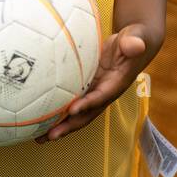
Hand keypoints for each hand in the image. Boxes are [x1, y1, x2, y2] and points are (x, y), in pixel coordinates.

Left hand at [39, 24, 149, 141]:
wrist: (134, 44)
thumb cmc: (135, 39)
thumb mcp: (136, 38)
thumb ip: (134, 42)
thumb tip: (136, 45)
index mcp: (117, 83)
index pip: (101, 96)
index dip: (88, 104)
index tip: (72, 110)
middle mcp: (105, 93)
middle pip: (86, 113)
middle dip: (70, 126)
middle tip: (51, 135)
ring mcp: (95, 93)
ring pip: (77, 114)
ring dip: (60, 127)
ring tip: (40, 138)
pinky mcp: (87, 88)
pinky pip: (72, 104)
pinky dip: (58, 114)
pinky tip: (41, 121)